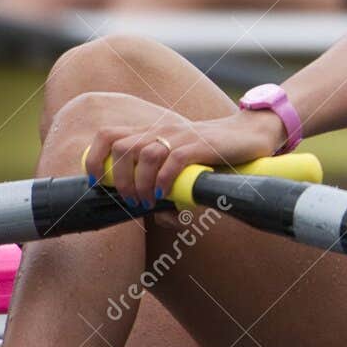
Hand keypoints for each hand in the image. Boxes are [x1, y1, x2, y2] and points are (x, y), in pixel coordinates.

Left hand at [84, 108, 284, 208]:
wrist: (252, 133)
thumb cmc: (217, 153)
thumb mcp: (185, 164)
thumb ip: (169, 184)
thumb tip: (162, 217)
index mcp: (152, 130)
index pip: (108, 135)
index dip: (95, 159)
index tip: (97, 183)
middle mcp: (162, 129)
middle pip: (121, 148)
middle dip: (119, 180)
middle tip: (132, 201)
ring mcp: (182, 135)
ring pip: (144, 154)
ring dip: (140, 183)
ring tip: (149, 201)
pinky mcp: (202, 144)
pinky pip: (174, 160)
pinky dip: (165, 180)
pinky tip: (166, 194)